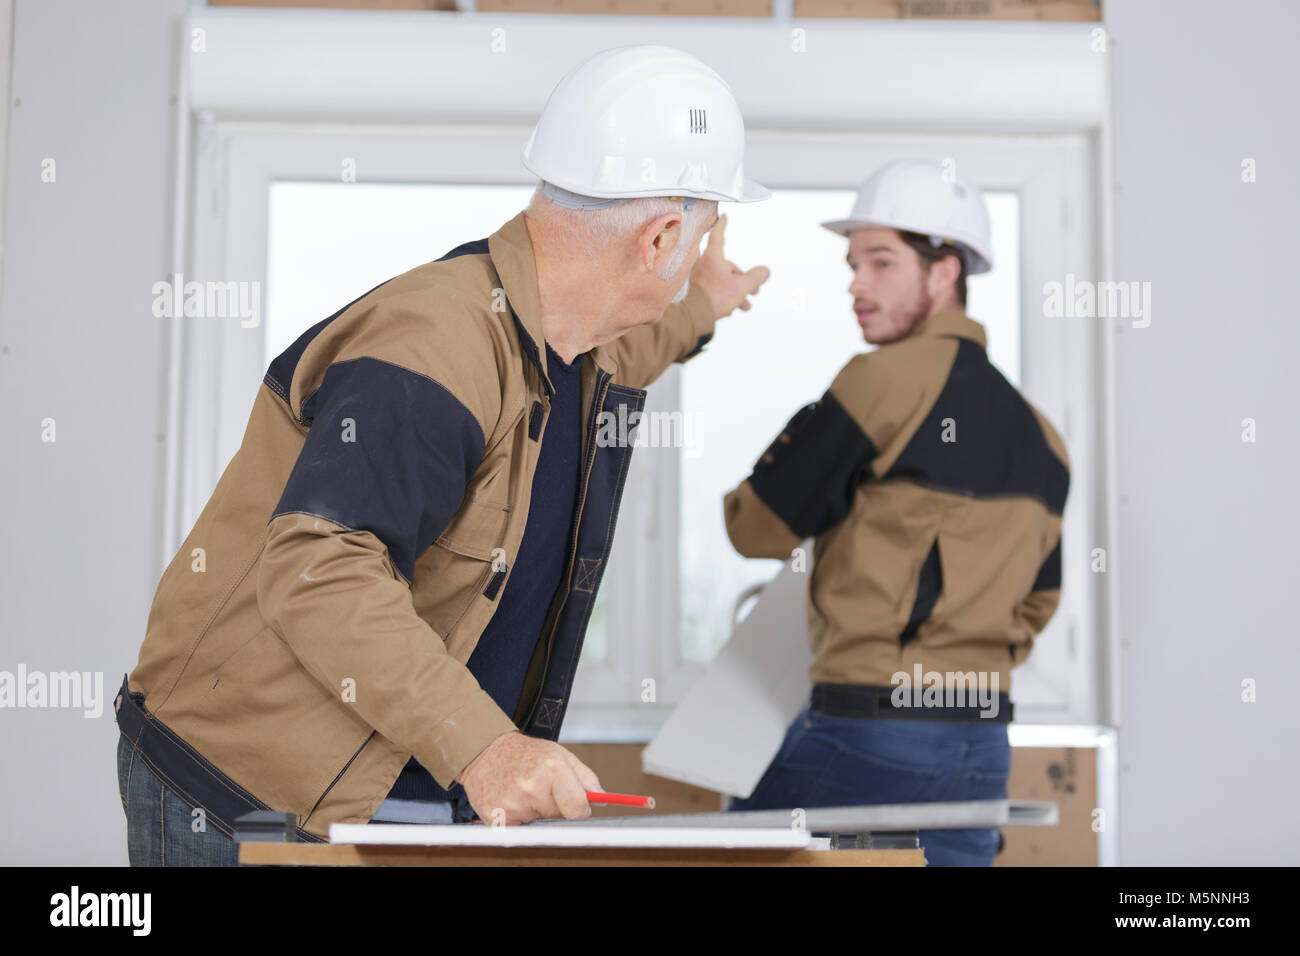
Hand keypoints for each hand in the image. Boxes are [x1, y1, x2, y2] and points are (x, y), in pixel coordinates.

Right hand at [454, 730, 602, 824]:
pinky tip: (512, 799)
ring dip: (536, 813)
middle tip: (542, 789)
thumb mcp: (559, 754)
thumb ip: (585, 777)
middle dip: (555, 807)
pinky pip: (520, 829)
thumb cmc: (525, 753)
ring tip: (524, 791)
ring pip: (539, 823)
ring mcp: (512, 804)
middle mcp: (532, 787)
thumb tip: (603, 799)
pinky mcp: (496, 818)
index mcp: (552, 769)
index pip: (578, 808)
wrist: (484, 751)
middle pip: (559, 817)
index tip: (576, 805)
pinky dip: (519, 819)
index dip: (579, 809)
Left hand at [689, 213, 770, 315]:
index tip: (724, 217)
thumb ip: (755, 278)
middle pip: (726, 266)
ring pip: (721, 280)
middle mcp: (703, 264)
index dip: (722, 225)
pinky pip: (712, 290)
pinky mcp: (694, 290)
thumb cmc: (714, 297)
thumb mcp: (741, 286)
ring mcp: (697, 277)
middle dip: (742, 279)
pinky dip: (723, 297)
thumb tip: (765, 271)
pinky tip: (730, 309)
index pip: (718, 235)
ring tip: (745, 305)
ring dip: (735, 292)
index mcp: (713, 257)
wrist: (693, 314)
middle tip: (753, 290)